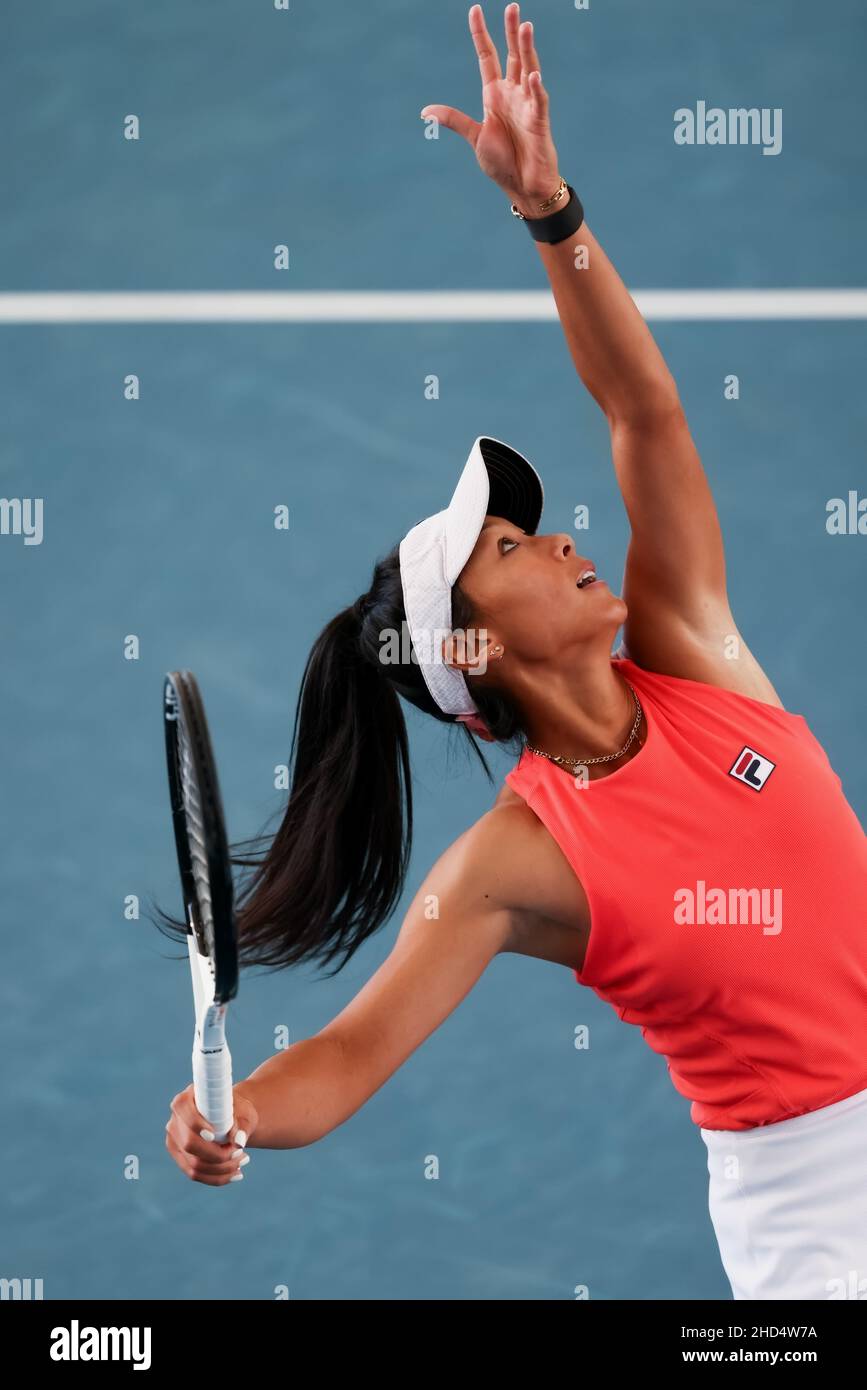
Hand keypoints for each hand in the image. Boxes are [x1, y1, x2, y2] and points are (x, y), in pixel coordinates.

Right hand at [165, 1082, 258, 1186]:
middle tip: (240, 1151)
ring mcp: (175, 1141)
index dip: (195, 1123)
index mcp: (188, 1098)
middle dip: (217, 1154)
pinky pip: (195, 1174)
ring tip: (243, 1160)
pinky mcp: (180, 1157)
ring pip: (194, 1164)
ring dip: (222, 1168)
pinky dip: (217, 1177)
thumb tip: (238, 1141)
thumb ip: (243, 1125)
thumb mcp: (244, 1112)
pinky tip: (236, 1174)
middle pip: (188, 1143)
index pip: (182, 1108)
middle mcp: (175, 1120)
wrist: (231, 1118)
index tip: (214, 1135)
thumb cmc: (237, 1111)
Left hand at [420, 3, 561, 211]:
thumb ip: (453, 119)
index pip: (487, 56)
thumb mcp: (474, 137)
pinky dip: (536, 88)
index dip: (481, 34)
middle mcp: (512, 93)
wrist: (523, 186)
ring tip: (526, 26)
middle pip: (512, 55)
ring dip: (527, 48)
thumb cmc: (502, 162)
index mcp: (494, 95)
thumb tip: (425, 111)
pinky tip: (533, 75)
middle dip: (511, 31)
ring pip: (528, 68)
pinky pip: (538, 100)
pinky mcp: (539, 120)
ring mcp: (527, 104)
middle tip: (512, 6)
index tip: (475, 10)